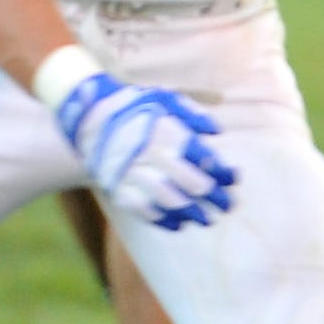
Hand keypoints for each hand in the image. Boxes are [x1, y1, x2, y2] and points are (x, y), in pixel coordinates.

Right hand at [54, 74, 236, 231]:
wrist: (89, 118)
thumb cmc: (136, 108)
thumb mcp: (165, 100)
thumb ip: (194, 115)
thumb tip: (218, 131)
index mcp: (166, 131)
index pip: (203, 158)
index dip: (222, 172)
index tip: (234, 179)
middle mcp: (151, 155)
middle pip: (191, 183)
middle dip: (214, 197)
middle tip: (228, 205)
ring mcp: (133, 174)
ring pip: (169, 201)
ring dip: (192, 213)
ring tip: (207, 220)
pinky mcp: (118, 188)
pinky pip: (143, 210)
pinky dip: (163, 220)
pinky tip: (178, 224)